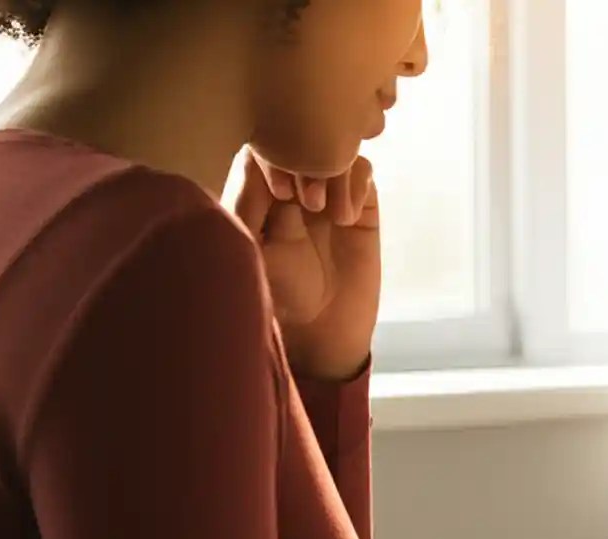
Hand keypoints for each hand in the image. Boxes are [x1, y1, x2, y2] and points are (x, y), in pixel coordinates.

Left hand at [234, 150, 380, 380]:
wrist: (322, 330)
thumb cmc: (277, 294)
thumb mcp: (249, 250)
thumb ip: (244, 203)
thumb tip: (254, 154)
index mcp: (257, 190)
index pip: (261, 145)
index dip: (272, 156)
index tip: (279, 195)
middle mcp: (292, 184)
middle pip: (299, 139)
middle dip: (304, 163)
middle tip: (305, 203)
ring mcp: (329, 192)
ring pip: (334, 149)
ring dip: (332, 174)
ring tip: (328, 215)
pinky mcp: (361, 205)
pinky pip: (363, 170)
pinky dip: (356, 185)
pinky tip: (348, 220)